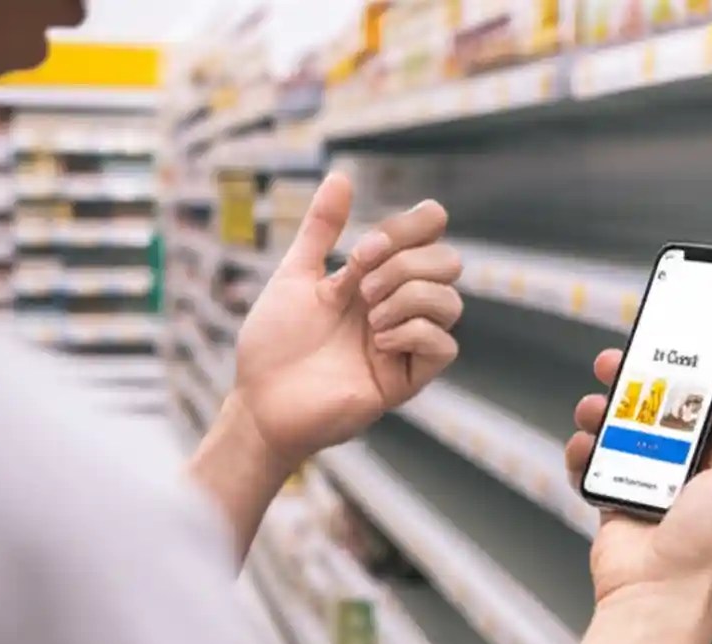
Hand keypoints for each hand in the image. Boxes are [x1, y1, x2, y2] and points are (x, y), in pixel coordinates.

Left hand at [191, 173, 460, 557]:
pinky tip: (378, 342)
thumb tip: (341, 176)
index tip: (363, 250)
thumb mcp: (295, 274)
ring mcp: (407, 341)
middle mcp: (400, 305)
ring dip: (408, 298)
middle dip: (405, 264)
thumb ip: (322, 228)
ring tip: (369, 319)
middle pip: (449, 262)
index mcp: (379, 276)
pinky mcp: (409, 378)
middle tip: (360, 287)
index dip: (411, 227)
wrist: (260, 400)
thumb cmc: (273, 342)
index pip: (429, 234)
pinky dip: (412, 332)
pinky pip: (444, 345)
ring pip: (451, 302)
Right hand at [565, 350, 711, 618]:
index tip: (667, 346)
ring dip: (601, 412)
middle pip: (657, 410)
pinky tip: (581, 447)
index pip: (707, 404)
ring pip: (619, 431)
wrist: (659, 596)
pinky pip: (592, 464)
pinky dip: (581, 450)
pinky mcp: (613, 500)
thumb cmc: (711, 544)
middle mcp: (687, 471)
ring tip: (591, 408)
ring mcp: (647, 485)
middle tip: (612, 363)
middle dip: (634, 383)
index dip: (687, 373)